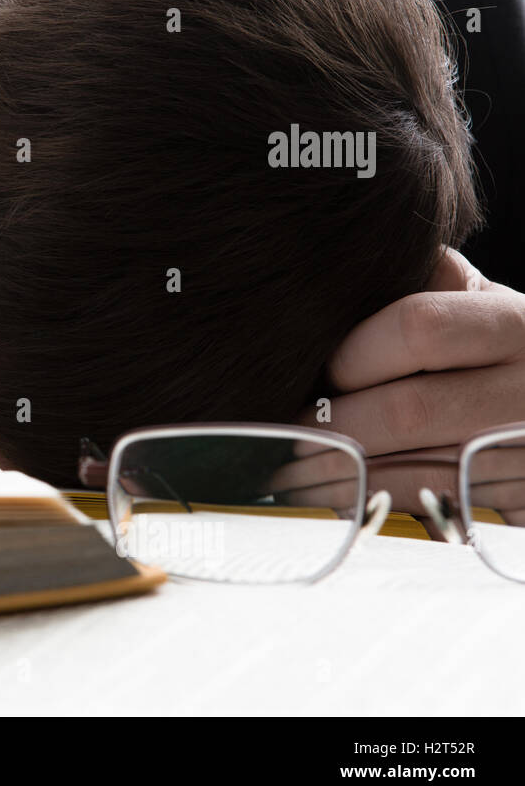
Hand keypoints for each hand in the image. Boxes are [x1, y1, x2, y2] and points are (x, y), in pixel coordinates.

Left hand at [282, 248, 524, 525]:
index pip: (418, 328)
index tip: (318, 372)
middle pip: (407, 411)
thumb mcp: (473, 301)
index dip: (352, 353)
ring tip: (288, 476)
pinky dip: (376, 510)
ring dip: (338, 480)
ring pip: (415, 474)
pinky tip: (335, 502)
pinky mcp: (520, 506)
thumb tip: (328, 270)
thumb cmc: (493, 348)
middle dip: (330, 426)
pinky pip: (433, 515)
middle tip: (285, 435)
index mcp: (516, 324)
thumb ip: (420, 280)